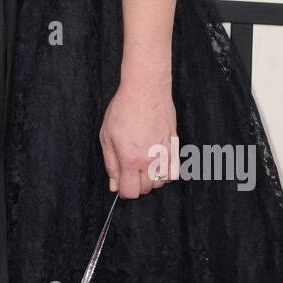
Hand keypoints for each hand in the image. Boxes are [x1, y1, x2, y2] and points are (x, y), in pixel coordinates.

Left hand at [99, 75, 178, 198]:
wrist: (145, 89)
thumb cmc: (123, 109)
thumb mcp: (106, 136)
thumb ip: (111, 164)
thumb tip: (114, 185)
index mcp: (130, 158)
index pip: (131, 192)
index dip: (124, 190)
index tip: (121, 182)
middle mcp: (150, 160)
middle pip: (147, 189)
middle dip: (136, 184)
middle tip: (129, 168)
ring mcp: (165, 153)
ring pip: (161, 182)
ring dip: (152, 178)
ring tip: (143, 163)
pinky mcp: (175, 146)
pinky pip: (175, 171)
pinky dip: (167, 172)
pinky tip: (158, 163)